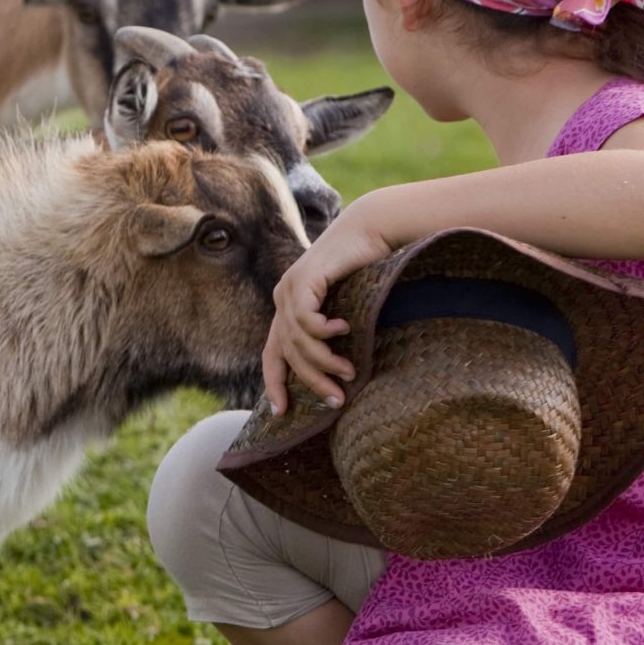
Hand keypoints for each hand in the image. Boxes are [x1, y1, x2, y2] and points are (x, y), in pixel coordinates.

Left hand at [261, 205, 393, 415]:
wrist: (371, 231)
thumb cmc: (365, 270)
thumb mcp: (346, 309)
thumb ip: (334, 334)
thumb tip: (339, 374)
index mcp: (287, 309)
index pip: (272, 355)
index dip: (274, 384)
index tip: (281, 413)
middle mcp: (282, 299)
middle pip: (288, 355)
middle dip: (312, 382)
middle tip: (336, 401)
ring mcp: (289, 288)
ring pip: (299, 342)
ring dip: (325, 362)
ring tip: (350, 371)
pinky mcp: (303, 279)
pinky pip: (306, 320)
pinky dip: (324, 332)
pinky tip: (345, 330)